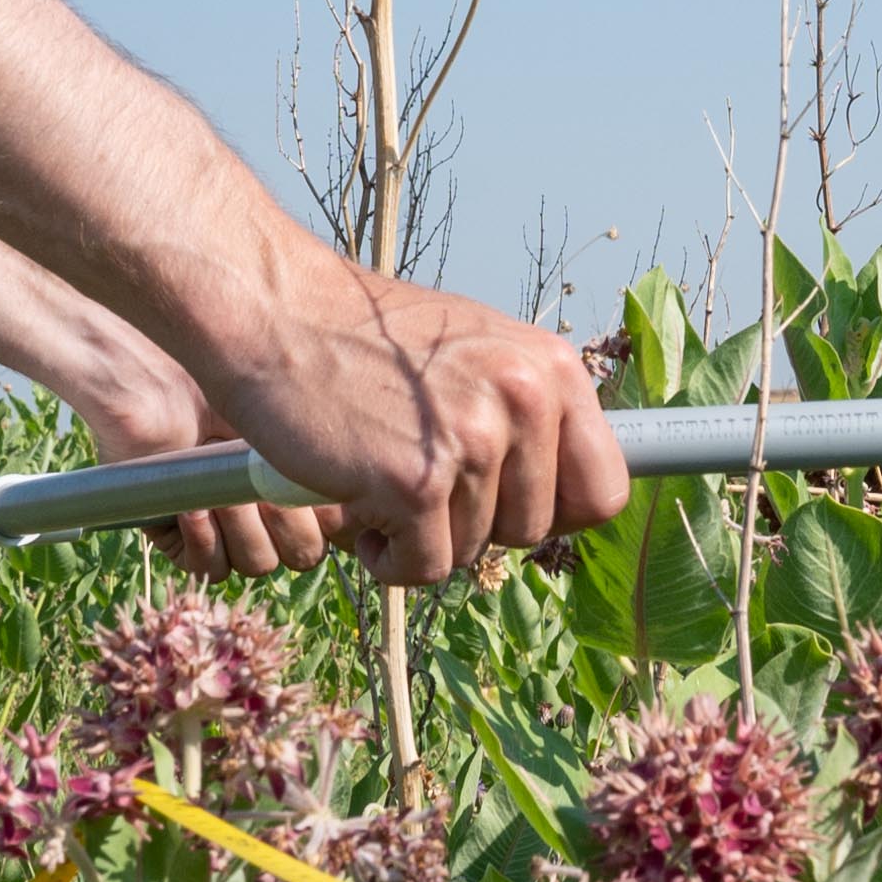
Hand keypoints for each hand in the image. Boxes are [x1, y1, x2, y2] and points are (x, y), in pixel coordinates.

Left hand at [58, 360, 332, 581]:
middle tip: (264, 488)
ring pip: (257, 564)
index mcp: (297, 477)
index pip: (335, 528)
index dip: (331, 517)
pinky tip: (192, 506)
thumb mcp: (292, 416)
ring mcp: (222, 523)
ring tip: (220, 491)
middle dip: (288, 524)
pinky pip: (208, 569)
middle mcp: (263, 505)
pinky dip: (205, 541)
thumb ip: (332, 456)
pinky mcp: (177, 536)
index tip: (318, 488)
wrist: (152, 377)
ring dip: (242, 528)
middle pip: (302, 554)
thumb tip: (372, 503)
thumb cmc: (224, 374)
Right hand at [208, 260, 629, 588]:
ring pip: (474, 551)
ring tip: (379, 476)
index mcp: (550, 368)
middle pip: (535, 531)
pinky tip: (359, 505)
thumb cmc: (365, 339)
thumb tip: (572, 487)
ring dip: (423, 536)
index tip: (511, 508)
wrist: (276, 314)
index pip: (605, 488)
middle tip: (422, 481)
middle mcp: (524, 400)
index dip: (558, 514)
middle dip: (477, 525)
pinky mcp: (418, 482)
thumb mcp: (475, 351)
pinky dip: (388, 558)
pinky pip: (424, 567)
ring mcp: (473, 439)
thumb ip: (526, 410)